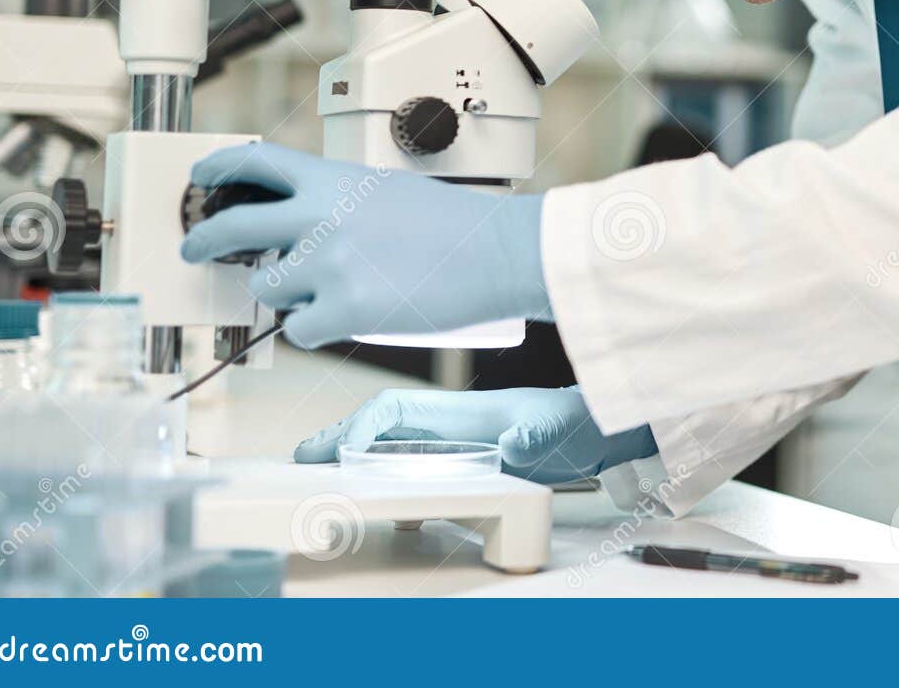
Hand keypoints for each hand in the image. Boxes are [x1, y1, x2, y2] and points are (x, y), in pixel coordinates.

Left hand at [178, 142, 548, 348]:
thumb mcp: (387, 192)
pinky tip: (351, 316)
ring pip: (265, 288)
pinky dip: (318, 328)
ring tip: (330, 290)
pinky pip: (298, 330)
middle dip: (202, 242)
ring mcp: (327, 266)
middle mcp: (320, 218)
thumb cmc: (456, 225)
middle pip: (232, 228)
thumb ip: (337, 205)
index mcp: (334, 180)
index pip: (257, 161)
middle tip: (193, 250)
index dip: (219, 167)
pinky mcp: (342, 311)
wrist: (498, 253)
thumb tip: (296, 233)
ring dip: (286, 294)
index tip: (200, 178)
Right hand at [292, 387, 657, 484]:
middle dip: (341, 434)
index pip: (395, 409)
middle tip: (303, 457)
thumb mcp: (558, 430)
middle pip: (382, 422)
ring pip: (391, 439)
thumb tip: (514, 444)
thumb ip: (535, 434)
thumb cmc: (574, 425)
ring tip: (320, 467)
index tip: (341, 452)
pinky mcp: (464, 456)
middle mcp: (450, 421)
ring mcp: (454, 438)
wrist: (596, 429)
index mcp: (461, 411)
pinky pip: (411, 459)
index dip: (362, 427)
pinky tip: (374, 490)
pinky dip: (385, 469)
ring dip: (355, 449)